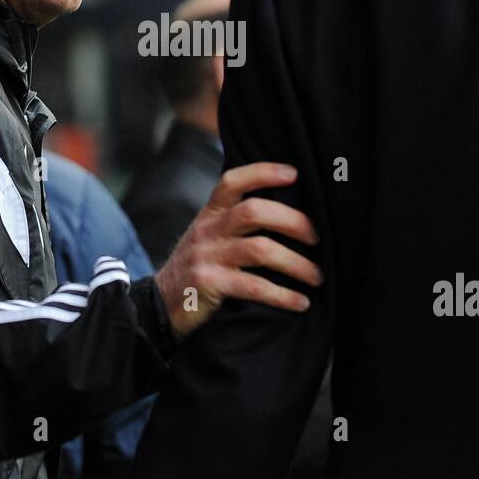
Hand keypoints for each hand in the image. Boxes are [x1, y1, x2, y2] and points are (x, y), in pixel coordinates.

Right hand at [154, 162, 321, 336]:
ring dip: (296, 263)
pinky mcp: (208, 284)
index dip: (263, 173)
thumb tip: (288, 211)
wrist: (160, 305)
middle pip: (254, 212)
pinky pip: (253, 286)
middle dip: (293, 222)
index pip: (233, 181)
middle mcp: (208, 230)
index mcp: (210, 214)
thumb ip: (235, 221)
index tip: (294, 174)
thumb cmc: (198, 267)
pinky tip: (300, 302)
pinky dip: (282, 295)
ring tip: (317, 276)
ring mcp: (206, 256)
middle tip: (318, 239)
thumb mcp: (209, 236)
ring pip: (259, 250)